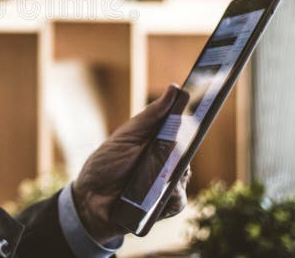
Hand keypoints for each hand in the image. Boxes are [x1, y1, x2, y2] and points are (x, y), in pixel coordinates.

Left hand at [73, 85, 191, 243]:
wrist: (89, 198)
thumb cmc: (106, 164)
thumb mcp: (127, 136)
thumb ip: (151, 116)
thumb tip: (175, 88)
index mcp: (158, 142)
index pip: (182, 129)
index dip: (192, 119)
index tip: (204, 105)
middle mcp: (166, 161)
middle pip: (186, 151)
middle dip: (180, 147)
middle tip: (166, 145)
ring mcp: (167, 183)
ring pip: (184, 174)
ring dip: (169, 172)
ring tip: (150, 171)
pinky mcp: (165, 205)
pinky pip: (178, 199)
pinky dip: (168, 194)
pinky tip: (154, 191)